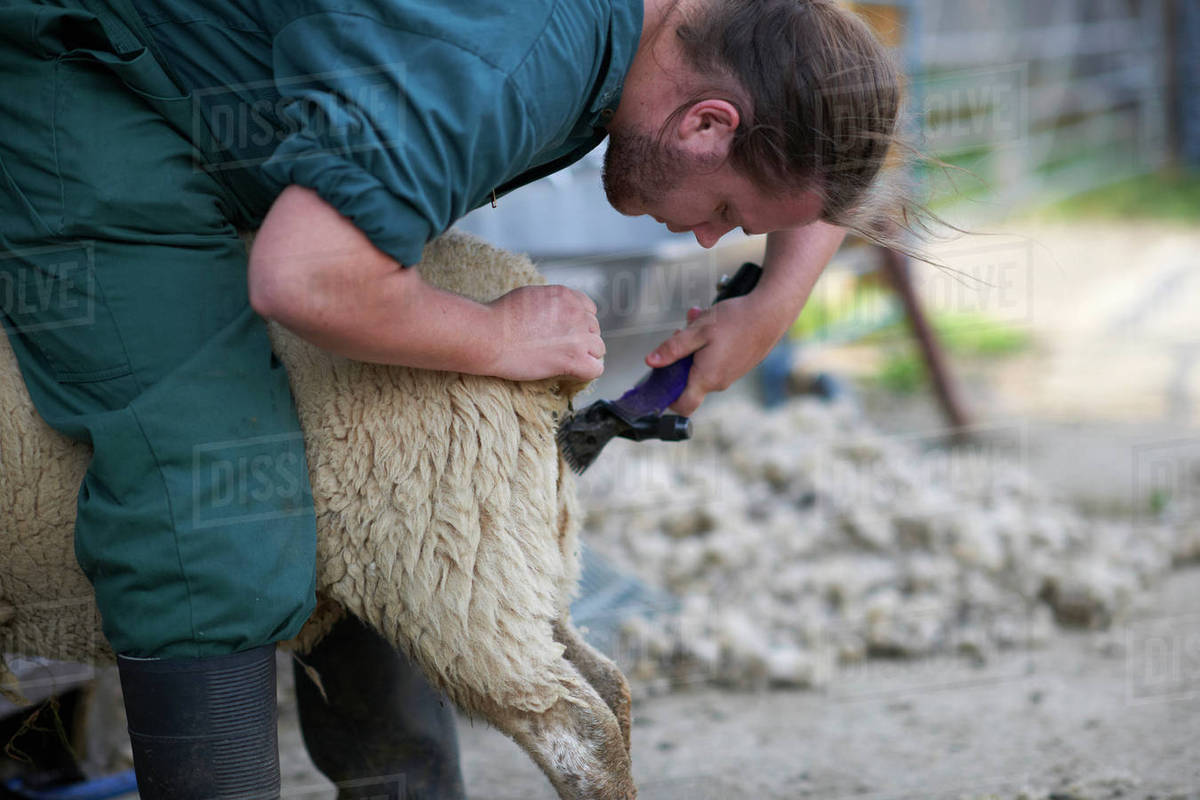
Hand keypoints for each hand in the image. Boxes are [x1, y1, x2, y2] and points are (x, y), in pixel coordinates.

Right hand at [485, 285, 604, 381]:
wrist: (490, 336)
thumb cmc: (500, 317)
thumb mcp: (530, 295)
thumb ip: (550, 303)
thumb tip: (553, 313)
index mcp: (567, 296)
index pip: (589, 311)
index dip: (579, 324)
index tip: (566, 334)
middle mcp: (577, 313)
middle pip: (594, 330)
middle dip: (581, 340)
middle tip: (560, 350)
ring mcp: (578, 337)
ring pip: (598, 349)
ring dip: (585, 356)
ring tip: (564, 362)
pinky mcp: (574, 359)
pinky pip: (595, 369)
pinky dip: (586, 372)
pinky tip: (572, 373)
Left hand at [644, 295, 782, 415]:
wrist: (772, 312)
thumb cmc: (737, 320)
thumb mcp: (698, 330)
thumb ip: (673, 348)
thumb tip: (651, 362)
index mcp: (707, 378)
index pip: (682, 406)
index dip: (666, 399)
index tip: (658, 382)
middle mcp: (719, 382)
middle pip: (688, 379)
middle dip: (680, 357)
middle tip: (681, 332)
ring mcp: (731, 374)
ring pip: (702, 366)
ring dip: (695, 346)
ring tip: (699, 321)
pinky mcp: (739, 365)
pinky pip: (716, 360)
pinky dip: (709, 345)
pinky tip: (713, 325)